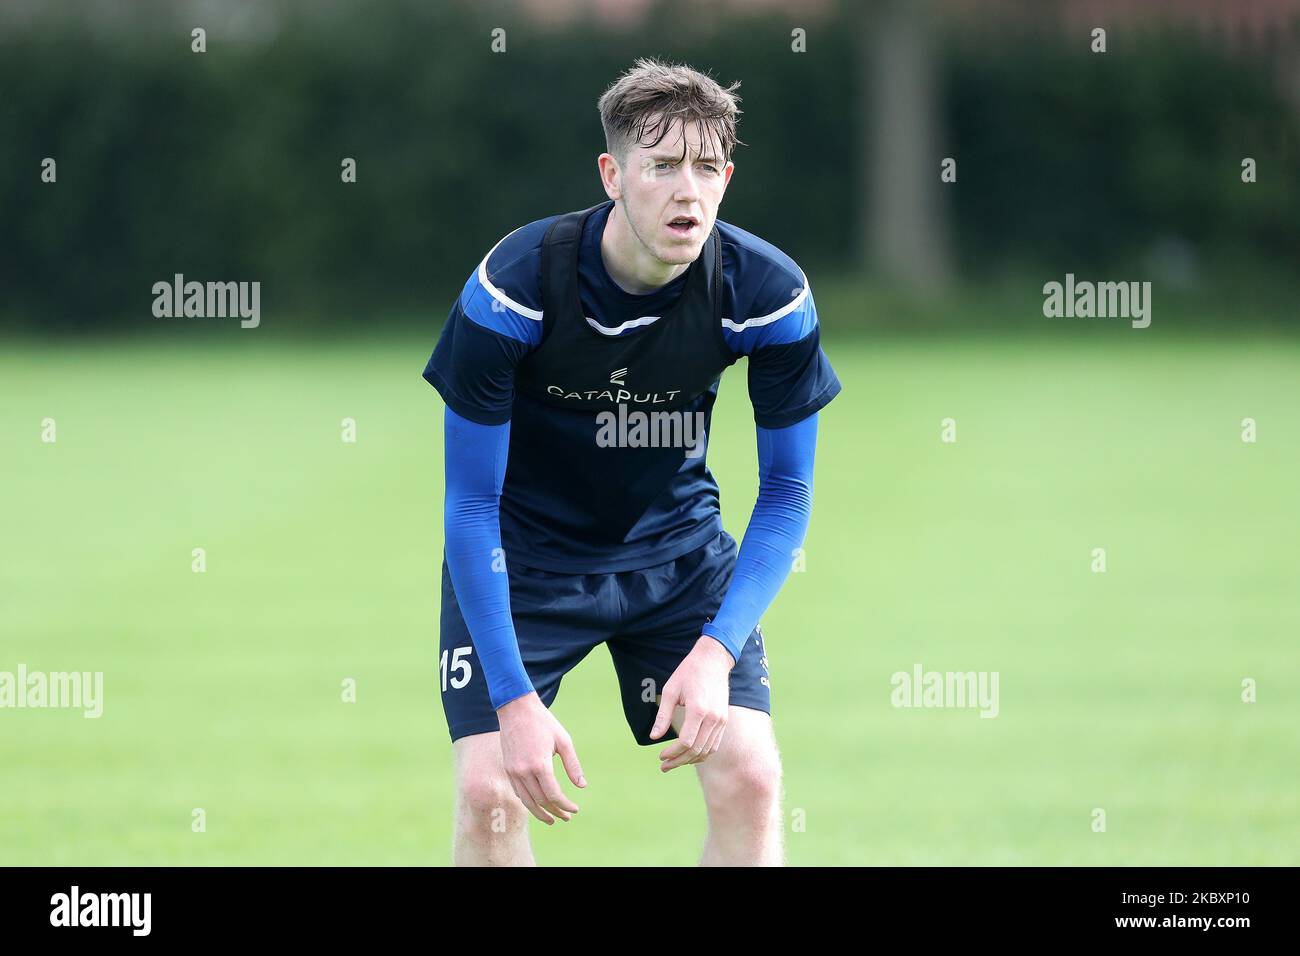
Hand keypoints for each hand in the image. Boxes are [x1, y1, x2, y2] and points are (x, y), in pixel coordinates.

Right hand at [497, 692, 586, 823]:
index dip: (564, 805)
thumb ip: (573, 765)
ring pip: (526, 801)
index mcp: (540, 764)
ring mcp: (513, 771)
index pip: (553, 794)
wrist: (516, 709)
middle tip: (566, 817)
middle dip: (555, 812)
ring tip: (552, 819)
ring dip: (540, 813)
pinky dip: (528, 801)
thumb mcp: (563, 741)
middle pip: (540, 801)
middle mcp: (524, 771)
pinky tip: (537, 804)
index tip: (574, 809)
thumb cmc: (543, 722)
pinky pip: (518, 791)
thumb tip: (582, 786)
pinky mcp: (508, 768)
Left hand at [649, 635, 734, 771]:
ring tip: (674, 762)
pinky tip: (688, 755)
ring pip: (707, 750)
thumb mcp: (670, 691)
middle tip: (663, 766)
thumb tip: (654, 737)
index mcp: (698, 710)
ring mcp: (721, 720)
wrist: (713, 660)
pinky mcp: (724, 721)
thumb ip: (663, 716)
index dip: (672, 753)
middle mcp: (713, 718)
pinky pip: (714, 744)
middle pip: (696, 750)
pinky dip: (701, 753)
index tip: (660, 756)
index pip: (686, 741)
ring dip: (690, 760)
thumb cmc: (688, 673)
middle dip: (678, 761)